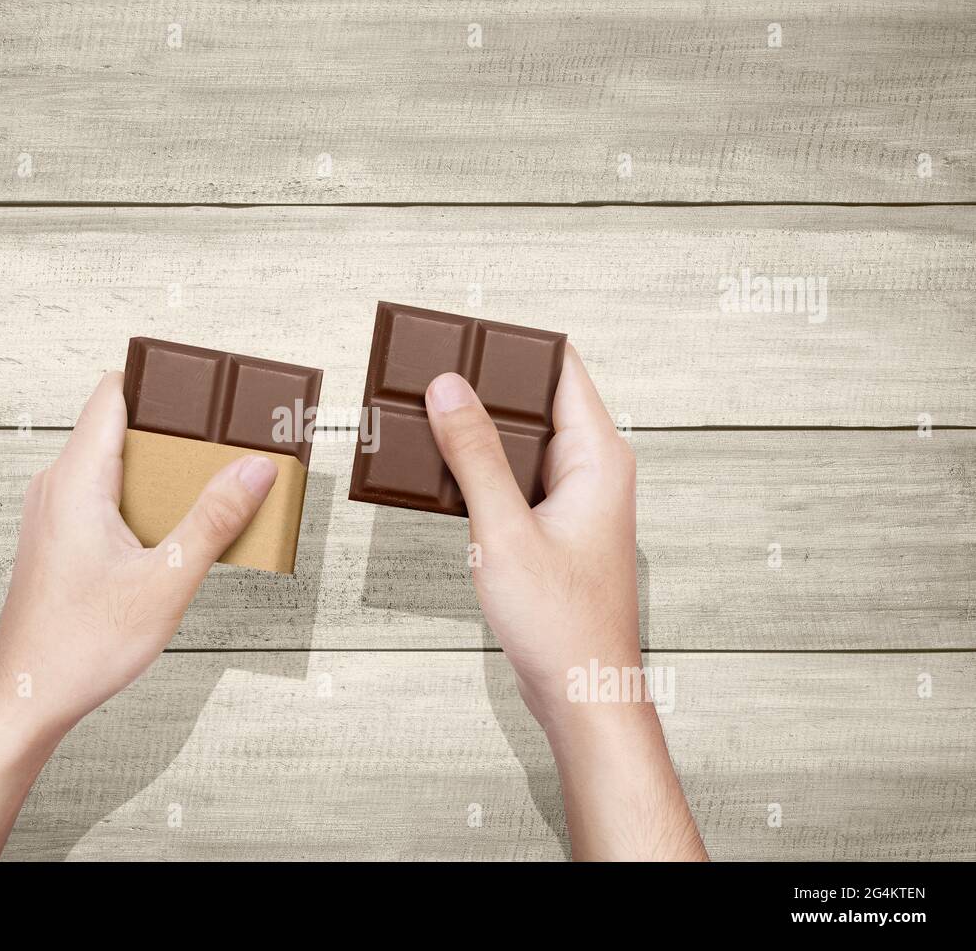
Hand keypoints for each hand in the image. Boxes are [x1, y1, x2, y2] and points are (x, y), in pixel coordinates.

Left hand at [0, 371, 276, 859]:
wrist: (28, 697)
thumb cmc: (82, 645)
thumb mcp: (166, 581)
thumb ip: (213, 519)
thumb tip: (254, 468)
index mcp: (76, 480)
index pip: (115, 391)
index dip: (162, 382)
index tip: (207, 389)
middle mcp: (57, 484)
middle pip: (122, 426)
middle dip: (177, 433)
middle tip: (227, 445)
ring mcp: (53, 510)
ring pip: (115, 463)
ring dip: (164, 472)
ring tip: (213, 491)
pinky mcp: (58, 535)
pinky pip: (106, 494)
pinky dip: (144, 500)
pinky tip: (177, 532)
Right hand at [425, 345, 705, 859]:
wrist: (581, 692)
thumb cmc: (561, 623)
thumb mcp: (503, 530)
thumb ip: (474, 455)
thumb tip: (447, 388)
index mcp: (597, 457)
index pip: (558, 368)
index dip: (510, 346)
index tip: (463, 332)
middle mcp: (593, 470)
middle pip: (536, 400)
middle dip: (484, 385)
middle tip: (428, 370)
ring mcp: (575, 498)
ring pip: (523, 440)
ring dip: (479, 429)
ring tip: (425, 413)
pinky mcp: (555, 525)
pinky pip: (516, 476)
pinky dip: (482, 468)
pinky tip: (444, 471)